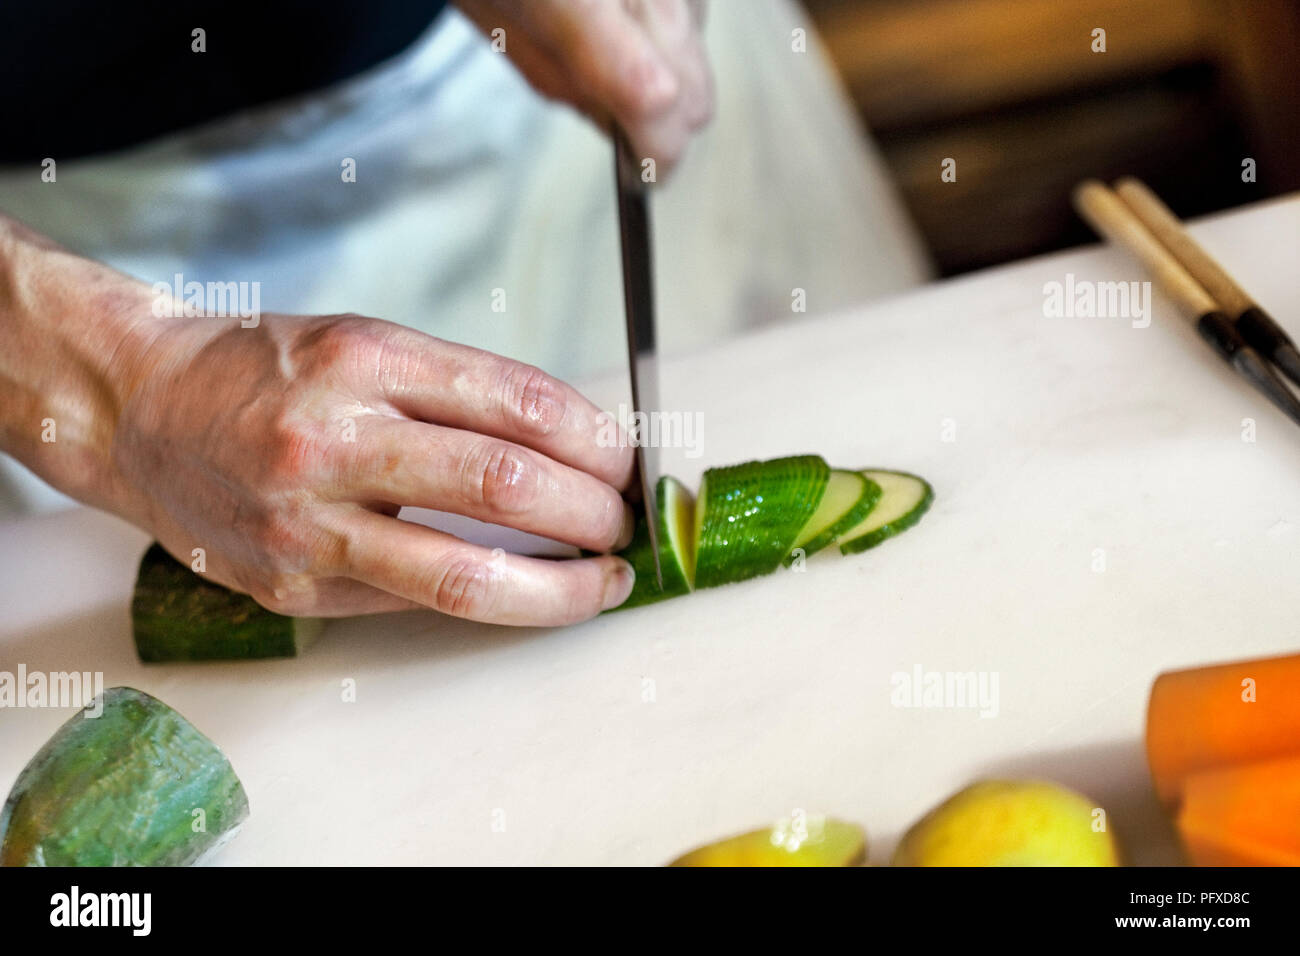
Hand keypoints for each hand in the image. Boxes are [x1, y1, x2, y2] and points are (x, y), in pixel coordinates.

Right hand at [0, 216, 635, 627]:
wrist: (140, 412)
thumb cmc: (265, 371)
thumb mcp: (368, 344)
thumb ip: (465, 390)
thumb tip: (577, 443)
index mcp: (365, 362)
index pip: (519, 404)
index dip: (597, 440)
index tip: (627, 460)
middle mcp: (335, 441)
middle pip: (506, 487)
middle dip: (593, 514)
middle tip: (625, 521)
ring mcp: (310, 523)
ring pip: (468, 577)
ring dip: (562, 588)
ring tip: (605, 582)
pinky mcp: (295, 586)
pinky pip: (417, 602)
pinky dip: (489, 599)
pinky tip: (525, 590)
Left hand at [456, 0, 713, 172]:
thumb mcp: (512, 35)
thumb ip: (570, 89)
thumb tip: (624, 138)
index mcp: (580, 7)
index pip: (651, 97)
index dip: (656, 153)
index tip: (646, 177)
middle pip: (694, 91)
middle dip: (670, 126)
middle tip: (631, 130)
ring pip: (699, 51)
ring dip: (672, 71)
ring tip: (614, 49)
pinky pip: (698, 13)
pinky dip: (672, 31)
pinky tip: (631, 19)